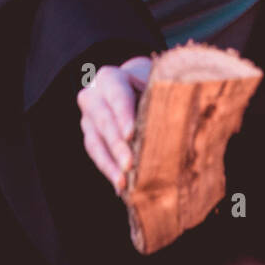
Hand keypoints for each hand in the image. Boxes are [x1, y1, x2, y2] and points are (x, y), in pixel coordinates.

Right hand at [76, 56, 152, 193]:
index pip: (117, 97)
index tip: (131, 135)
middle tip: (129, 165)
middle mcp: (92, 96)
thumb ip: (159, 99)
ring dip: (110, 164)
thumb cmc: (151, 85)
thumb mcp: (155, 84)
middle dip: (117, 146)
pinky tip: (121, 187)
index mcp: (110, 78)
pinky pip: (96, 155)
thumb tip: (177, 123)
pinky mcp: (89, 136)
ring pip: (96, 142)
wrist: (132, 85)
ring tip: (123, 182)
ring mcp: (87, 117)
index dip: (124, 116)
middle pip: (105, 122)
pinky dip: (109, 170)